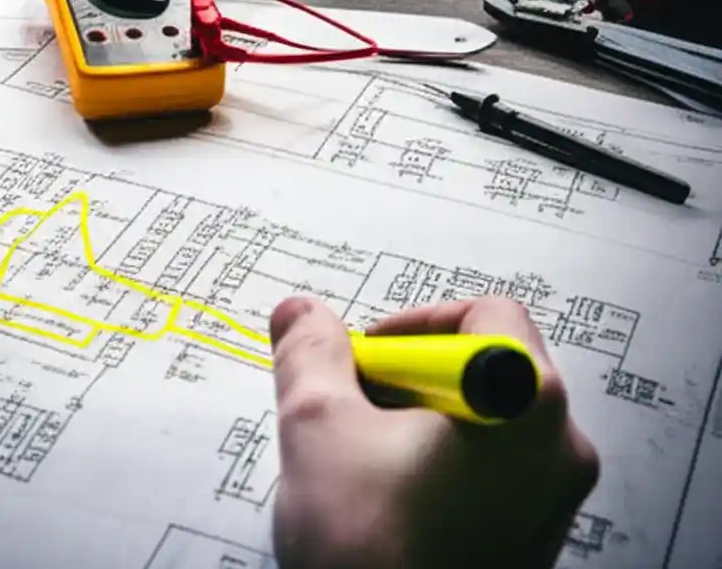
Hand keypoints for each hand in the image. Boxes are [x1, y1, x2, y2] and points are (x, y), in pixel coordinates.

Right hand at [267, 297, 598, 568]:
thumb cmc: (370, 546)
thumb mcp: (317, 426)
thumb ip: (311, 354)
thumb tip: (300, 314)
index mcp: (524, 402)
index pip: (487, 315)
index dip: (415, 323)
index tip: (366, 357)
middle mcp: (559, 449)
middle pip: (487, 369)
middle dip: (409, 378)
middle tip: (352, 408)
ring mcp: (552, 502)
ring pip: (487, 425)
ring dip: (420, 423)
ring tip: (362, 459)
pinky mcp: (533, 543)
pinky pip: (493, 476)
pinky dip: (440, 467)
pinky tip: (387, 499)